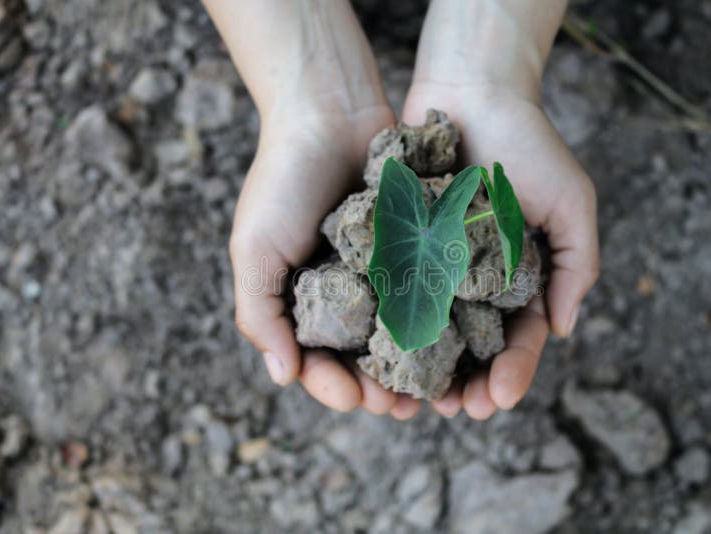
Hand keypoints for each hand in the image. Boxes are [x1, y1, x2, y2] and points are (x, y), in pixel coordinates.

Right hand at [211, 0, 423, 418]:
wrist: (329, 110)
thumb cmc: (282, 180)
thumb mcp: (254, 248)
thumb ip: (259, 313)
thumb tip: (284, 377)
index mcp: (301, 299)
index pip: (315, 360)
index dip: (332, 385)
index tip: (353, 398)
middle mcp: (343, 292)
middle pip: (363, 357)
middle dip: (379, 387)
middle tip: (399, 407)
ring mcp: (382, 272)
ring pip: (402, 335)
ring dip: (414, 368)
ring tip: (433, 391)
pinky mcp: (416, 248)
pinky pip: (430, 293)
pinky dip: (441, 322)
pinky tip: (457, 343)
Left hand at [401, 77, 598, 420]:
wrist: (471, 91)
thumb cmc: (528, 144)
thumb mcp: (571, 203)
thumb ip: (577, 265)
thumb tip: (563, 329)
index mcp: (518, 277)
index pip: (519, 338)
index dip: (512, 372)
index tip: (498, 399)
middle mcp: (474, 279)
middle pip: (470, 347)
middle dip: (465, 383)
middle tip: (456, 412)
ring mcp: (434, 264)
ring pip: (427, 332)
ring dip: (423, 369)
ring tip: (416, 400)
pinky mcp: (398, 244)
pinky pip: (391, 291)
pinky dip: (386, 325)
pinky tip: (378, 353)